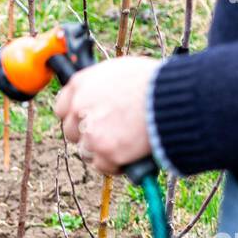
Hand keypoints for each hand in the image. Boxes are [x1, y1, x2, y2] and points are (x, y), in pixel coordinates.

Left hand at [53, 56, 157, 175]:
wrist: (175, 99)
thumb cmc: (156, 82)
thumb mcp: (121, 72)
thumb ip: (100, 86)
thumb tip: (96, 97)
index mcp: (81, 84)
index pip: (62, 107)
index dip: (75, 116)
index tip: (86, 121)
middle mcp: (80, 107)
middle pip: (72, 132)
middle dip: (88, 135)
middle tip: (110, 133)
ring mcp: (91, 132)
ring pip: (86, 151)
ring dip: (102, 150)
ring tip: (126, 141)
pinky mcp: (105, 152)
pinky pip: (102, 166)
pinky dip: (115, 164)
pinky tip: (131, 154)